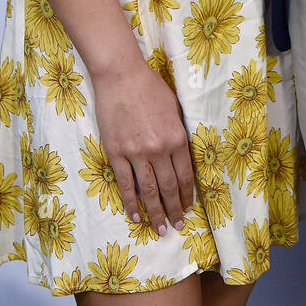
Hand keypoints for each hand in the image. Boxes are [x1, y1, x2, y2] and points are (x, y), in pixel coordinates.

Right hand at [92, 62, 195, 234]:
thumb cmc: (151, 88)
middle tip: (177, 226)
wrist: (121, 75)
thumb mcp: (175, 109)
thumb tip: (183, 157)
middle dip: (174, 210)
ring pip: (148, 191)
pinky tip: (135, 216)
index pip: (185, 176)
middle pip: (169, 188)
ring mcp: (136, 153)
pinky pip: (125, 184)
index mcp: (177, 138)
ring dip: (155, 213)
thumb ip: (179, 135)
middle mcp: (159, 149)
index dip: (187, 196)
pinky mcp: (116, 153)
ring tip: (159, 229)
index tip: (189, 209)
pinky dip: (131, 203)